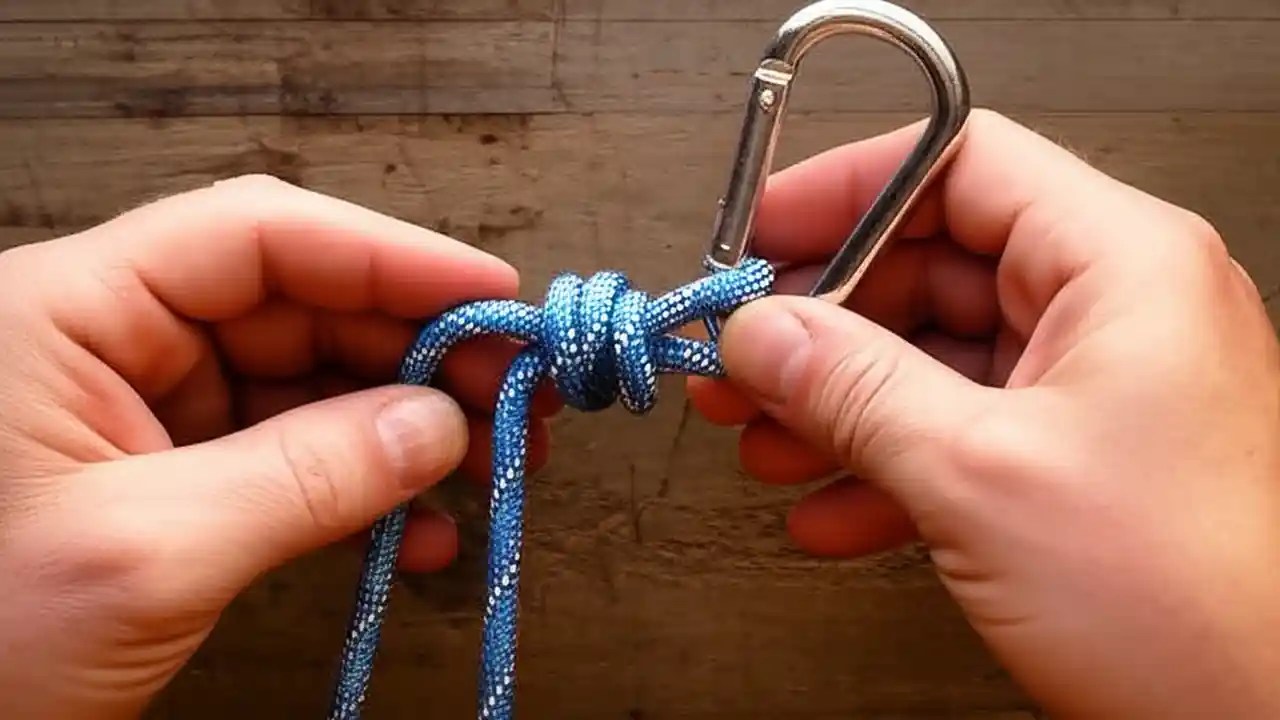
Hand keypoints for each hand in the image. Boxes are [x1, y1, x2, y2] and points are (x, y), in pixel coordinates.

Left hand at [0, 175, 556, 718]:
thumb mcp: (144, 553)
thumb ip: (301, 478)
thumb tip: (433, 425)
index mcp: (69, 311)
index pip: (257, 239)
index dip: (389, 256)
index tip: (491, 298)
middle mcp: (112, 345)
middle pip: (300, 309)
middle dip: (416, 356)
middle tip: (514, 396)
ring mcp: (145, 416)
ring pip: (309, 388)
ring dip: (405, 431)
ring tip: (491, 468)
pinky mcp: (173, 484)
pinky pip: (291, 463)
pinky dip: (363, 495)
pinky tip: (418, 536)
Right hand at [688, 111, 1279, 717]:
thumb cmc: (1197, 609)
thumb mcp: (981, 476)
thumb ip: (853, 389)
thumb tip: (764, 332)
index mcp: (1122, 268)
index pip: (960, 165)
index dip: (846, 191)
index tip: (763, 234)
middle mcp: (1116, 314)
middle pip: (933, 267)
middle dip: (822, 322)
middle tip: (741, 357)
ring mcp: (1096, 392)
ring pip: (935, 358)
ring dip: (838, 401)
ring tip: (766, 437)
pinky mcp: (1076, 464)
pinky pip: (957, 433)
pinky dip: (883, 465)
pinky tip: (826, 506)